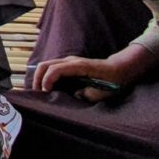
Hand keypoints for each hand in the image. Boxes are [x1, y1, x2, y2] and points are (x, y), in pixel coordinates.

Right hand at [30, 44, 157, 101]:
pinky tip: (46, 88)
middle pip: (45, 65)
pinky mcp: (69, 65)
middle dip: (37, 79)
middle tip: (37, 95)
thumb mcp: (102, 93)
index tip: (46, 94)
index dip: (47, 81)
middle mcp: (71, 61)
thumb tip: (71, 97)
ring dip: (39, 78)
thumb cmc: (114, 80)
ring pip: (46, 66)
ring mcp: (69, 61)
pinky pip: (51, 68)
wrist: (121, 68)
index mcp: (79, 66)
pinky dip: (45, 77)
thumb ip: (85, 95)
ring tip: (39, 93)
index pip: (55, 69)